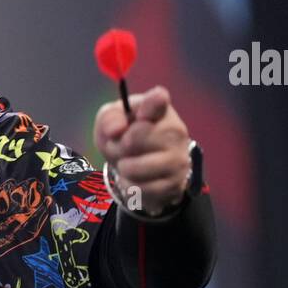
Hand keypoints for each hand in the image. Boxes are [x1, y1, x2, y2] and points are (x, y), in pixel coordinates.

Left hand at [94, 86, 191, 215]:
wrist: (141, 167)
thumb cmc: (126, 136)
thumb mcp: (111, 122)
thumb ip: (109, 118)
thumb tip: (116, 130)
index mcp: (159, 108)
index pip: (158, 99)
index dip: (150, 104)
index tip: (140, 114)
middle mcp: (175, 130)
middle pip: (135, 137)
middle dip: (117, 145)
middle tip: (121, 146)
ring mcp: (178, 158)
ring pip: (135, 167)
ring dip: (123, 168)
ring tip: (127, 163)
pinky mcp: (175, 183)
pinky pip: (140, 188)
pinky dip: (129, 185)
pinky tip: (135, 178)